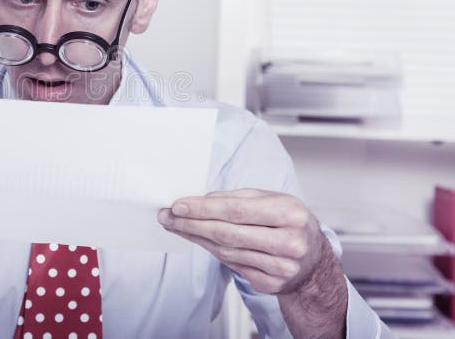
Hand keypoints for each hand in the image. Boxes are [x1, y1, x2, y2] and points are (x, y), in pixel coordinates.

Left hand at [158, 189, 325, 294]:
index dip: (203, 208)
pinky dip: (212, 251)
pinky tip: (199, 240)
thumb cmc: (288, 222)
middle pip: (227, 233)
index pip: (237, 210)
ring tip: (177, 226)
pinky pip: (232, 265)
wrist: (313, 262)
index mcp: (290, 213)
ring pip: (226, 251)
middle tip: (167, 216)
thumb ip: (237, 197)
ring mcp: (281, 267)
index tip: (178, 205)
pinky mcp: (271, 284)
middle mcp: (289, 242)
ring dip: (196, 238)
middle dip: (192, 224)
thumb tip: (200, 200)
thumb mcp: (271, 199)